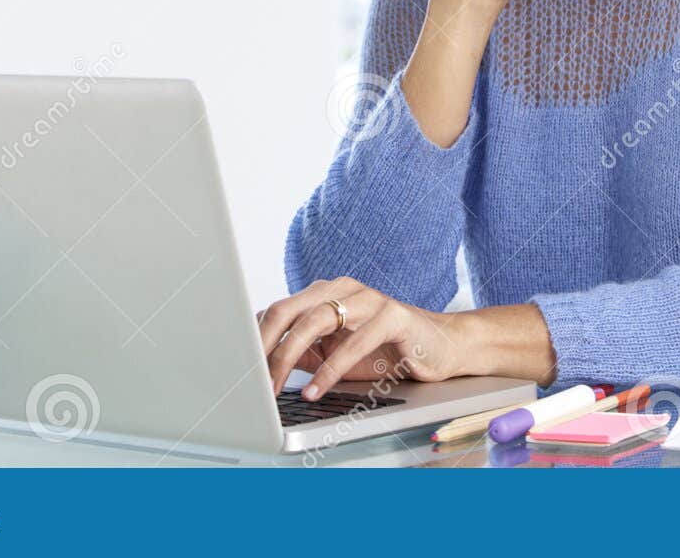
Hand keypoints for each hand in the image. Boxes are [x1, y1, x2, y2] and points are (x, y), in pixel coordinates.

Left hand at [258, 277, 461, 398]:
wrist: (444, 347)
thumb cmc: (388, 352)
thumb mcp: (336, 354)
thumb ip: (305, 352)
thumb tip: (261, 365)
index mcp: (325, 293)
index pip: (278, 310)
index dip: (253, 339)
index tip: (236, 368)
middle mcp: (343, 288)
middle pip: (289, 309)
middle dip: (263, 345)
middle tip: (248, 377)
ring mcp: (369, 298)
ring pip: (316, 320)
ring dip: (289, 356)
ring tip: (274, 386)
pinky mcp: (394, 315)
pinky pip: (354, 342)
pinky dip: (330, 369)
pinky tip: (316, 389)